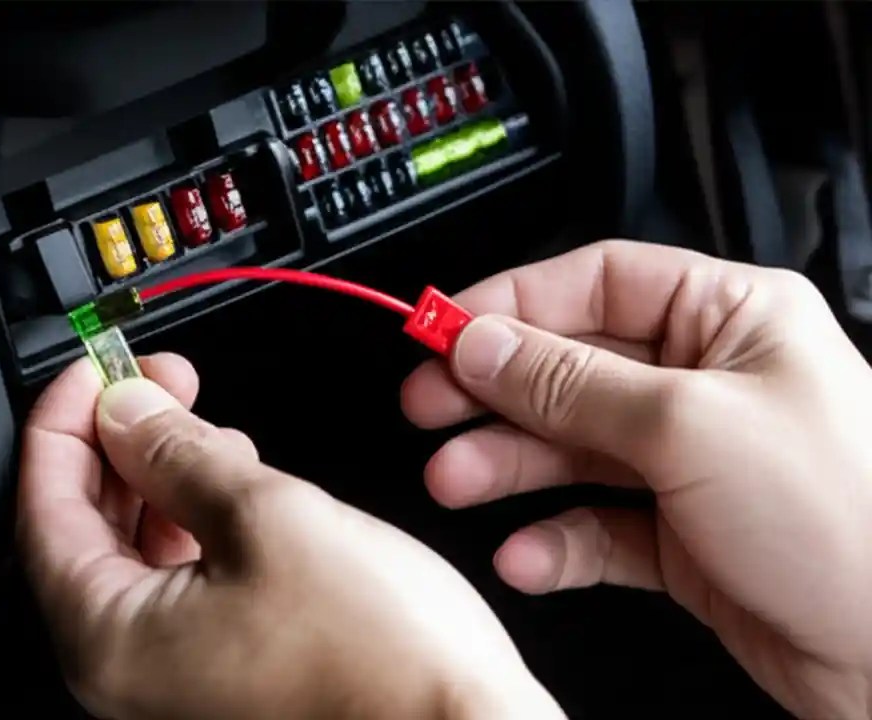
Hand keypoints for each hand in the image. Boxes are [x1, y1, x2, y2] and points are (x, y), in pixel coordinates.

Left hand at [18, 354, 562, 718]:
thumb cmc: (384, 662)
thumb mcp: (268, 516)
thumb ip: (178, 454)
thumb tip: (124, 410)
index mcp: (108, 640)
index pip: (43, 505)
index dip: (66, 417)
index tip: (97, 365)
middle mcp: (125, 673)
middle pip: (82, 528)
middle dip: (118, 440)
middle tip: (157, 381)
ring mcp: (173, 679)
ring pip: (133, 554)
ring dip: (159, 478)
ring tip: (205, 429)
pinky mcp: (222, 676)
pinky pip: (177, 586)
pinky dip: (193, 526)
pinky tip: (233, 490)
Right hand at [401, 240, 871, 717]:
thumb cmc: (850, 519)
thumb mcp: (687, 426)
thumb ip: (570, 384)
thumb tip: (483, 344)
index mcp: (730, 320)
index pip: (595, 284)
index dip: (510, 304)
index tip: (440, 329)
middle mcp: (708, 384)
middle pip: (570, 368)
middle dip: (495, 392)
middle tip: (429, 408)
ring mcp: (693, 462)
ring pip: (572, 449)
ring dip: (508, 468)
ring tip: (457, 483)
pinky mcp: (684, 536)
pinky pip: (595, 525)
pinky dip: (554, 540)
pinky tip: (527, 554)